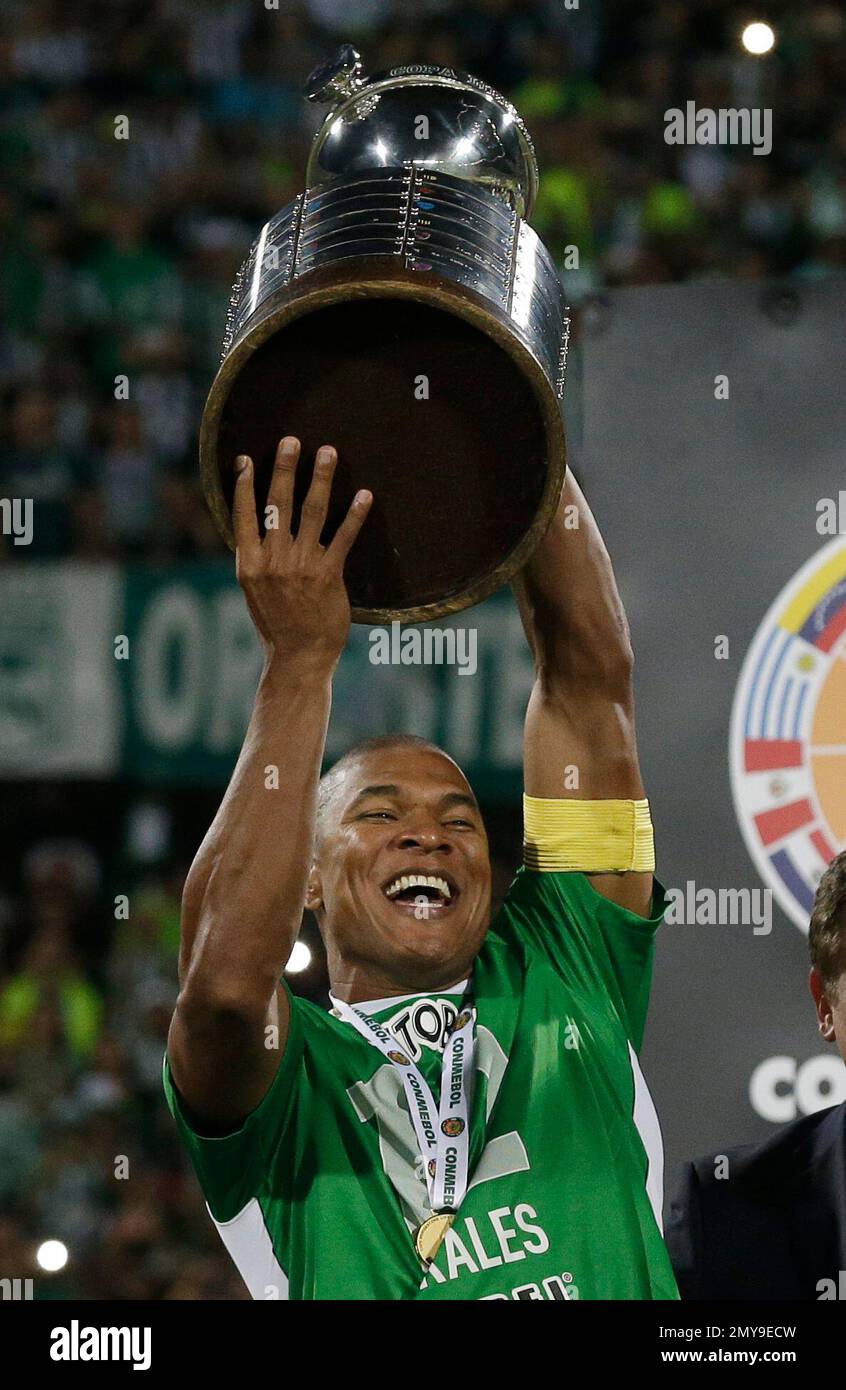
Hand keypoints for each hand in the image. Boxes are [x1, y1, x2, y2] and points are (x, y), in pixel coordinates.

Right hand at [233, 436, 371, 668]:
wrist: (298, 657)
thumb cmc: (276, 624)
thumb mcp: (254, 590)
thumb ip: (256, 557)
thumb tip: (255, 527)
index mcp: (249, 563)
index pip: (244, 515)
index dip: (245, 485)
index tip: (248, 459)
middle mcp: (272, 560)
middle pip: (278, 504)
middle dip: (284, 468)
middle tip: (291, 440)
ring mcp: (301, 566)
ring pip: (311, 512)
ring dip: (320, 478)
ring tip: (328, 452)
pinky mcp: (328, 576)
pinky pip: (343, 538)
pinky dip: (355, 515)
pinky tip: (365, 495)